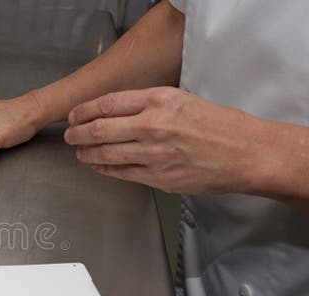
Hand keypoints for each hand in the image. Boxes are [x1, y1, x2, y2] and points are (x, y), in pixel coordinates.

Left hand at [65, 87, 266, 193]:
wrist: (245, 152)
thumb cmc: (219, 125)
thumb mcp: (182, 99)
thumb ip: (148, 104)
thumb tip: (116, 111)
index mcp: (159, 100)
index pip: (108, 104)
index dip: (84, 110)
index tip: (74, 114)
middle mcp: (153, 125)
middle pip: (100, 129)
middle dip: (78, 133)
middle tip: (70, 135)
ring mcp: (154, 153)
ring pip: (106, 152)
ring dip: (87, 152)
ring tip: (79, 151)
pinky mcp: (158, 177)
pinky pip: (122, 172)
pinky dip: (104, 168)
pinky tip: (97, 165)